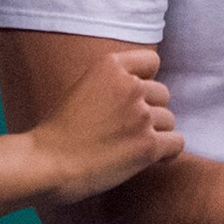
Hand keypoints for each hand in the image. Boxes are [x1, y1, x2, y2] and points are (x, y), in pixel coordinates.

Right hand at [30, 48, 183, 203]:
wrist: (46, 163)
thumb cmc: (57, 132)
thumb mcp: (82, 88)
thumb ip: (111, 84)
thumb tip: (141, 93)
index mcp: (110, 66)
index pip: (151, 61)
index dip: (146, 80)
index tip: (135, 98)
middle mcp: (130, 85)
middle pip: (162, 94)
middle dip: (150, 111)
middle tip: (128, 129)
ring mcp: (141, 115)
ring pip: (169, 120)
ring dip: (156, 133)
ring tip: (131, 147)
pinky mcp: (148, 145)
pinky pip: (177, 143)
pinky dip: (167, 153)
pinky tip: (151, 159)